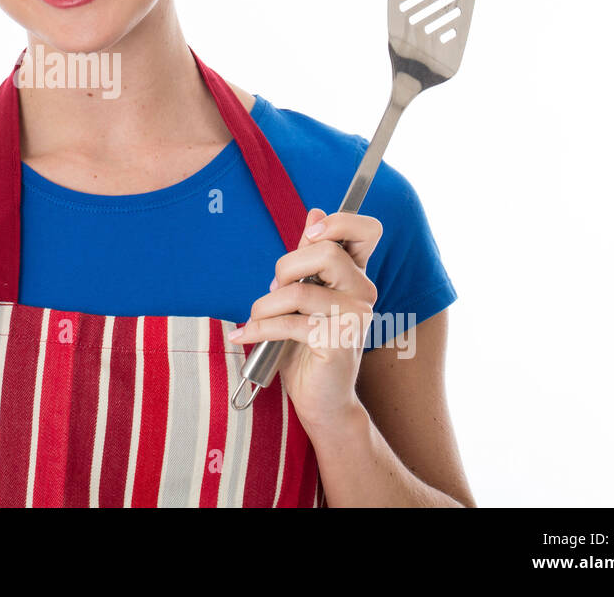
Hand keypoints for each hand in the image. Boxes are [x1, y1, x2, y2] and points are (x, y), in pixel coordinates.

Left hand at [232, 208, 380, 431]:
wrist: (321, 400)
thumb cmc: (308, 347)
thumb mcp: (303, 297)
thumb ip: (308, 259)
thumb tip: (314, 213)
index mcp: (355, 275)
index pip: (367, 231)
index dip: (340, 222)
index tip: (310, 234)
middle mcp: (363, 292)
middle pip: (326, 251)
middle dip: (286, 266)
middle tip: (275, 288)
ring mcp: (354, 317)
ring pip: (300, 290)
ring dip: (266, 305)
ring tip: (257, 318)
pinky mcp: (338, 341)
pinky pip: (289, 323)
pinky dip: (259, 328)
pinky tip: (245, 335)